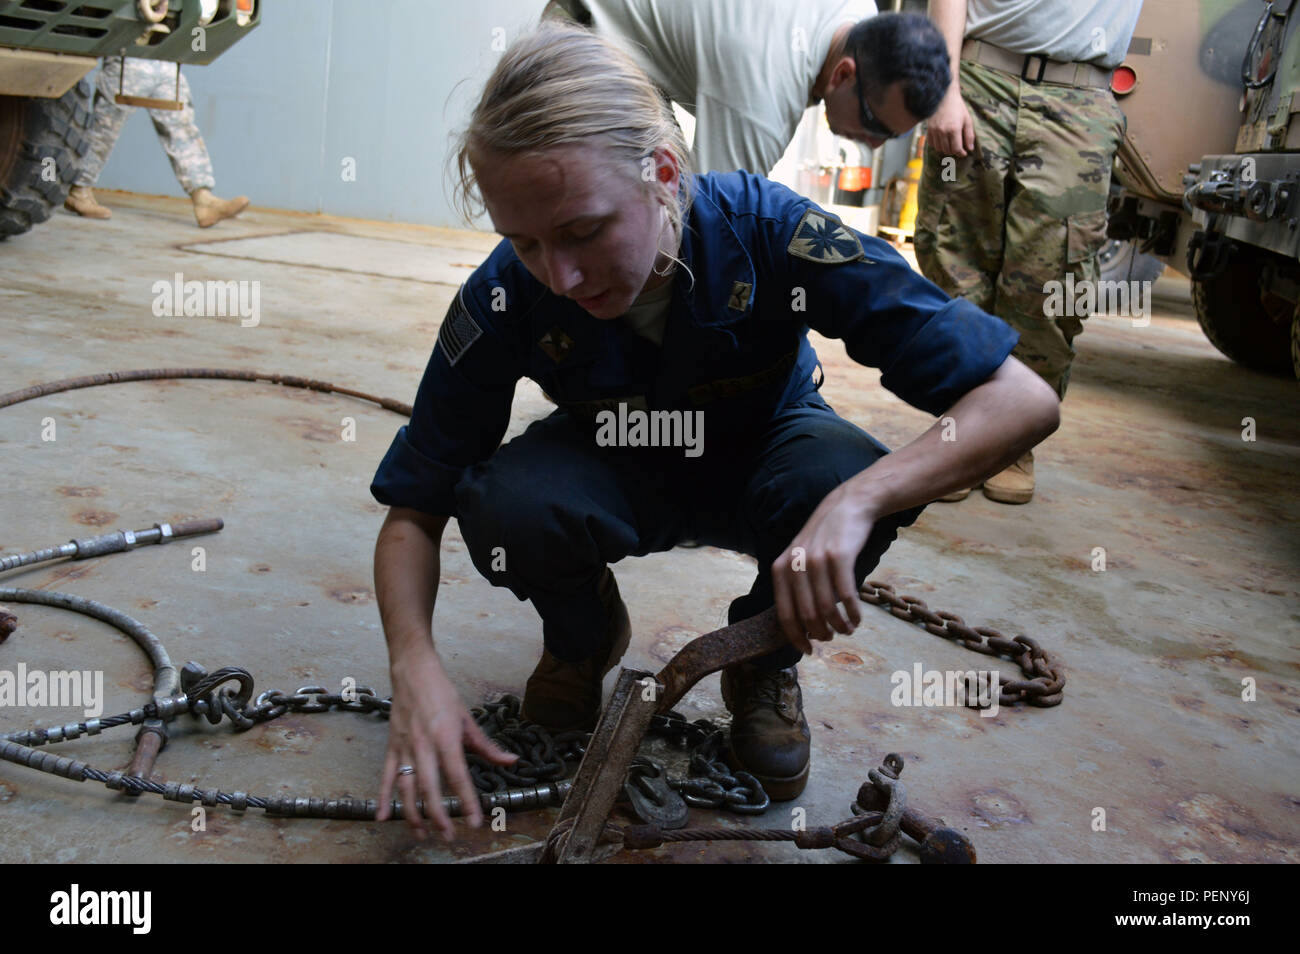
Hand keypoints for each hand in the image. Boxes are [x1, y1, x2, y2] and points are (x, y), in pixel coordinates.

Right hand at [376, 644, 517, 840]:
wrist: (413, 672)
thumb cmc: (442, 694)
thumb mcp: (468, 718)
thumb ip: (487, 746)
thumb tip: (511, 762)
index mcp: (447, 737)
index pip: (458, 776)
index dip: (467, 801)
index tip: (475, 821)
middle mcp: (424, 745)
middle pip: (430, 787)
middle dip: (439, 815)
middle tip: (449, 836)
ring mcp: (405, 747)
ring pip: (407, 787)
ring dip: (413, 813)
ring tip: (422, 833)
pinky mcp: (392, 747)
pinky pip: (387, 777)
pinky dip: (383, 798)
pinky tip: (382, 817)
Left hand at [771, 482, 873, 654]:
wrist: (847, 506)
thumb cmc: (824, 538)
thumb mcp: (798, 558)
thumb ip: (794, 585)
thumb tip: (801, 624)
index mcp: (780, 568)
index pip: (784, 614)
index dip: (797, 637)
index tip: (809, 650)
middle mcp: (794, 565)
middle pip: (807, 615)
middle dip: (821, 634)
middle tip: (832, 637)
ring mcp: (816, 560)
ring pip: (827, 608)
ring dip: (840, 626)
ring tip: (848, 630)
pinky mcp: (839, 556)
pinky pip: (846, 595)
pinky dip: (853, 613)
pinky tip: (858, 618)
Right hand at [927, 88, 973, 156]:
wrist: (944, 97)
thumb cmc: (958, 107)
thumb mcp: (967, 120)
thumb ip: (969, 135)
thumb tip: (970, 148)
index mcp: (954, 129)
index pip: (956, 148)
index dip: (961, 153)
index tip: (964, 153)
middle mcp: (943, 131)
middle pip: (948, 150)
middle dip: (954, 151)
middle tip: (958, 147)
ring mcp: (934, 131)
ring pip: (939, 148)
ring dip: (945, 149)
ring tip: (950, 144)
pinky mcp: (929, 129)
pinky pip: (931, 143)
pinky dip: (937, 145)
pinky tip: (942, 142)